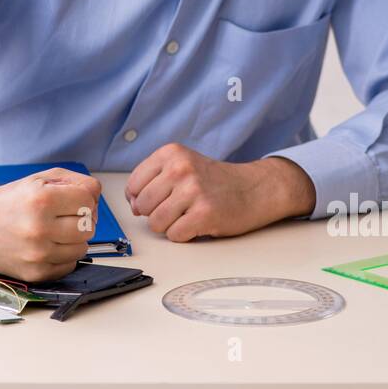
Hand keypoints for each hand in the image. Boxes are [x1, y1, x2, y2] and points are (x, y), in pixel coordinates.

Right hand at [0, 167, 100, 281]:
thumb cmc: (11, 200)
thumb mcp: (41, 179)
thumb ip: (75, 182)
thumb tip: (97, 198)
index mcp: (41, 200)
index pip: (89, 199)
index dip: (84, 197)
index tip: (71, 199)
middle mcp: (39, 228)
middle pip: (89, 226)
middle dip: (81, 219)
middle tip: (63, 216)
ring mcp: (37, 254)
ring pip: (82, 248)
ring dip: (73, 239)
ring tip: (54, 231)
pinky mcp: (35, 273)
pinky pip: (70, 265)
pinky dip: (64, 256)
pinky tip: (47, 245)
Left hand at [124, 143, 315, 241]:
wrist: (254, 188)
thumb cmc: (214, 181)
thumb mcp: (182, 165)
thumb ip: (154, 180)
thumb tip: (133, 205)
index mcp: (171, 153)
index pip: (133, 185)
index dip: (140, 200)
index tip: (157, 200)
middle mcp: (180, 168)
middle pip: (143, 206)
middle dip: (155, 214)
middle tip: (177, 209)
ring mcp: (193, 190)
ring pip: (156, 223)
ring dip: (169, 226)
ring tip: (187, 216)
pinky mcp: (205, 213)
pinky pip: (175, 235)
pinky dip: (183, 235)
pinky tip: (197, 224)